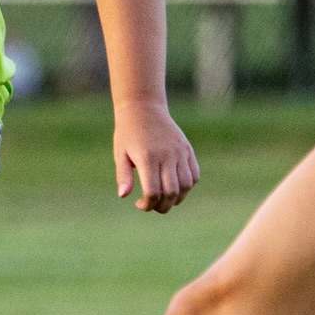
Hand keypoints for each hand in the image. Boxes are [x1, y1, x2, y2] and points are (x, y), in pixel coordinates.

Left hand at [114, 98, 198, 212]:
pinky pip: (194, 175)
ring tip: (165, 197)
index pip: (153, 192)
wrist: (144, 108)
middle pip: (171, 193)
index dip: (147, 205)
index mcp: (147, 158)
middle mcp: (166, 155)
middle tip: (152, 205)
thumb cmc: (128, 133)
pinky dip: (188, 186)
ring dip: (177, 198)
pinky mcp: (187, 150)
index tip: (139, 204)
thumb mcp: (120, 153)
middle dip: (162, 206)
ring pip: (186, 186)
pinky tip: (174, 186)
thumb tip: (124, 196)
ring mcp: (180, 152)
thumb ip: (123, 176)